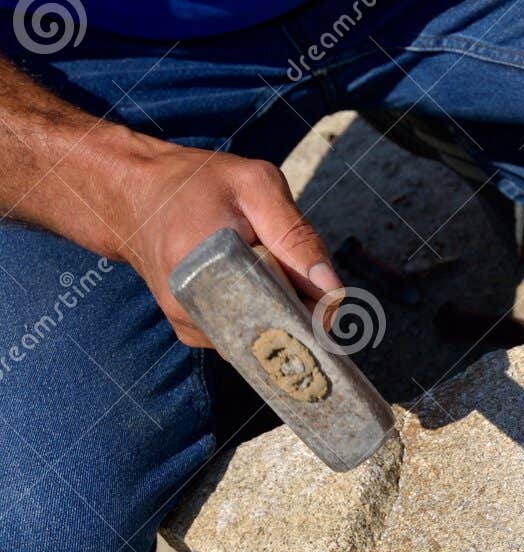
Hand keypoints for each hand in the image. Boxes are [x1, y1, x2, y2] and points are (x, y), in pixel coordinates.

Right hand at [106, 139, 340, 346]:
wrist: (133, 196)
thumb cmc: (198, 183)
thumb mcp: (254, 185)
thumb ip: (296, 234)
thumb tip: (331, 288)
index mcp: (207, 266)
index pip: (282, 312)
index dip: (317, 309)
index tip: (329, 296)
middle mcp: (192, 306)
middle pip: (276, 331)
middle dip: (302, 311)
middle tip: (301, 279)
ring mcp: (190, 325)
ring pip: (262, 337)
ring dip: (282, 313)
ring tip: (274, 276)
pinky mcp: (191, 332)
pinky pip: (244, 335)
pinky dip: (260, 315)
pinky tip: (254, 286)